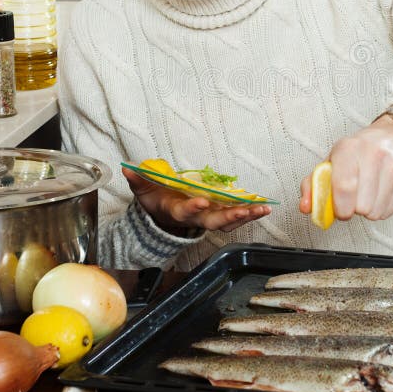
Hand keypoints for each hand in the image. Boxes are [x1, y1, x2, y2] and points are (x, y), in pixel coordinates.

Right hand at [122, 167, 270, 234]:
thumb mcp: (144, 190)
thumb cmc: (156, 199)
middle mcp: (194, 218)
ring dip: (246, 216)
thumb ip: (139, 180)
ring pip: (228, 222)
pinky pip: (236, 217)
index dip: (192, 208)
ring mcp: (208, 218)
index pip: (184, 212)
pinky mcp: (219, 215)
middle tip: (243, 210)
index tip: (201, 201)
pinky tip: (264, 207)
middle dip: (228, 216)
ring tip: (263, 209)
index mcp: (175, 211)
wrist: (164, 216)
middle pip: (213, 221)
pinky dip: (250, 214)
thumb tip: (128, 169)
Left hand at [298, 115, 392, 221]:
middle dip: (354, 208)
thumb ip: (314, 184)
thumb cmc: (360, 151)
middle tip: (354, 198)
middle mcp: (375, 153)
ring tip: (369, 192)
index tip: (340, 211)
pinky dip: (383, 207)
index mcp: (350, 147)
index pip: (344, 186)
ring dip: (369, 209)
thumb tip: (306, 207)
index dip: (340, 207)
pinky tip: (382, 192)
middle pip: (361, 205)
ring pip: (376, 211)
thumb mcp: (334, 160)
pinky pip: (390, 210)